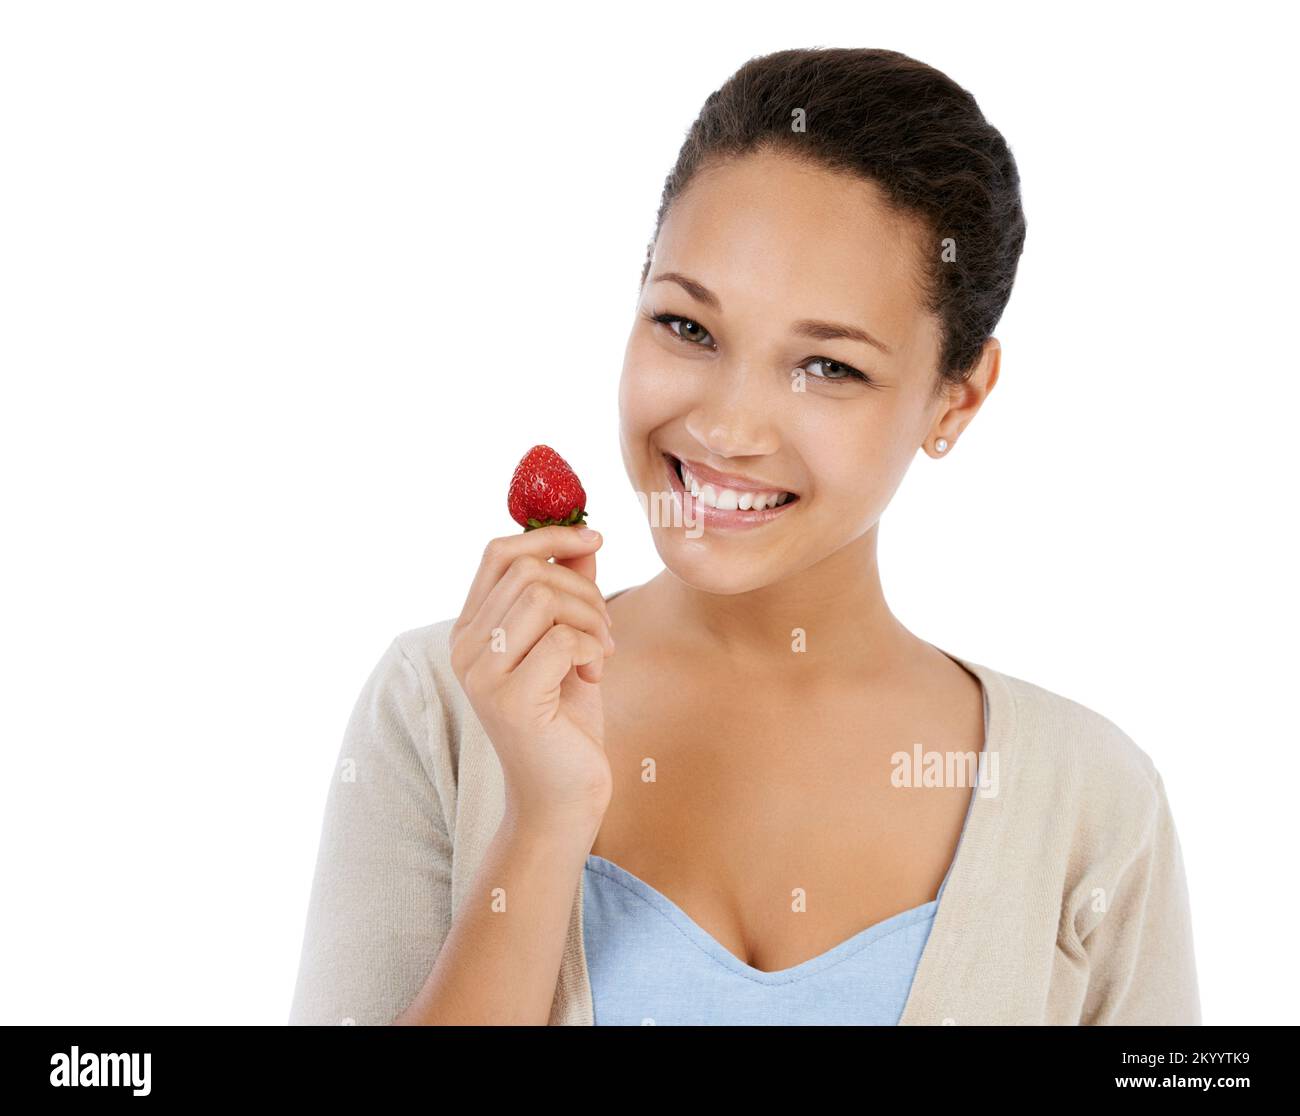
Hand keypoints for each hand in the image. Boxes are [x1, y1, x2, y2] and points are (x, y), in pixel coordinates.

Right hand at [448, 525, 615, 830]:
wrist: (563, 798)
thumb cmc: (566, 723)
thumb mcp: (569, 645)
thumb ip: (569, 592)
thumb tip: (584, 537)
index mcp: (471, 630)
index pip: (498, 553)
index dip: (549, 535)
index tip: (595, 537)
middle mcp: (464, 649)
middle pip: (528, 570)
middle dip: (583, 589)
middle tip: (603, 630)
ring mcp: (481, 675)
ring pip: (545, 598)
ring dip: (591, 619)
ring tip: (601, 654)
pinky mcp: (509, 700)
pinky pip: (561, 639)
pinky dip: (592, 650)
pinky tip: (594, 678)